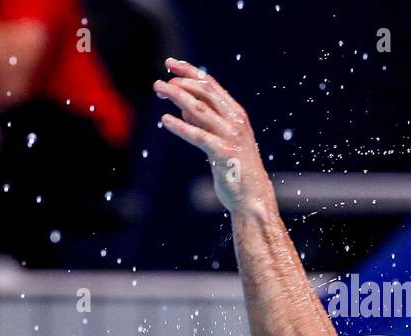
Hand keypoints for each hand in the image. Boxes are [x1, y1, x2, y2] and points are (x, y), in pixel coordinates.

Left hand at [156, 58, 273, 217]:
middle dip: (180, 82)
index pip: (210, 85)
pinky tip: (165, 120)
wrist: (252, 196)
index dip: (190, 72)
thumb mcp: (218, 139)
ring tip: (158, 90)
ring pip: (200, 108)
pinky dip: (181, 126)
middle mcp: (235, 119)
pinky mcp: (222, 152)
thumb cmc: (234, 168)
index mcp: (235, 113)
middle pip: (205, 92)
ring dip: (177, 96)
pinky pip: (198, 136)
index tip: (170, 64)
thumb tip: (184, 106)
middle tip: (158, 83)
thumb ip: (204, 122)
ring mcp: (230, 135)